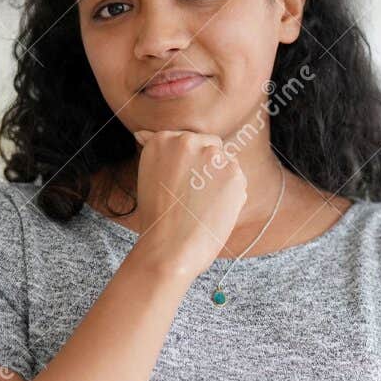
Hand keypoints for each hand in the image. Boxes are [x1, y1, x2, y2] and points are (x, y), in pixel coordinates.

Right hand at [128, 128, 247, 279]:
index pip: (188, 141)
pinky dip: (231, 194)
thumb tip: (143, 133)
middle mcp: (187, 140)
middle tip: (192, 197)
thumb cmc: (158, 218)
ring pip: (225, 162)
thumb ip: (158, 154)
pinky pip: (237, 179)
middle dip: (207, 167)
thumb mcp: (149, 177)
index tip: (182, 184)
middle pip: (210, 145)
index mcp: (162, 139)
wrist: (170, 247)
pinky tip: (213, 210)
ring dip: (220, 180)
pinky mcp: (234, 172)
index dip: (188, 165)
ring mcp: (212, 154)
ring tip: (200, 205)